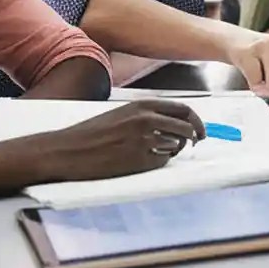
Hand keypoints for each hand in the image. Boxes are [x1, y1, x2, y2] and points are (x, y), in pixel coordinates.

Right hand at [38, 100, 205, 181]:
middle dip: (194, 136)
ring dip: (173, 150)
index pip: (183, 109)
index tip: (200, 130)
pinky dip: (160, 162)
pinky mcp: (138, 159)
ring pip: (176, 145)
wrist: (68, 150)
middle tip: (193, 143)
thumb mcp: (122, 114)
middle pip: (186, 127)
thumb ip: (147, 115)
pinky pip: (162, 161)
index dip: (196, 120)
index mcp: (142, 105)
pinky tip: (145, 161)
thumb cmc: (92, 132)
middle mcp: (146, 119)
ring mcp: (144, 140)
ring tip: (158, 151)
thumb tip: (176, 123)